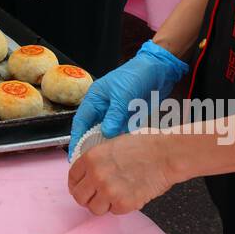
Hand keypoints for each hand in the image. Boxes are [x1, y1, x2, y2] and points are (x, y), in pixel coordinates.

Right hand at [67, 40, 188, 152]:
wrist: (159, 69)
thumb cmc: (136, 75)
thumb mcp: (123, 95)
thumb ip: (114, 115)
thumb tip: (106, 134)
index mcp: (94, 99)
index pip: (81, 122)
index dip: (77, 139)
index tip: (75, 155)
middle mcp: (103, 108)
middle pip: (93, 130)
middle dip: (92, 146)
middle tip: (92, 164)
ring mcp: (116, 113)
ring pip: (108, 134)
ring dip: (108, 145)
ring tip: (107, 163)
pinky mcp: (129, 117)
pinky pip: (122, 133)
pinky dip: (122, 141)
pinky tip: (123, 154)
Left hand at [68, 130, 173, 215]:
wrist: (164, 155)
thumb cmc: (143, 147)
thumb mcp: (111, 145)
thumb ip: (96, 161)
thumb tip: (88, 174)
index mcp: (91, 158)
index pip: (72, 178)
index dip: (76, 185)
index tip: (81, 188)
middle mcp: (96, 175)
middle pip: (79, 197)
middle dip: (87, 198)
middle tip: (96, 197)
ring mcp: (109, 191)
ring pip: (94, 209)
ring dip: (103, 205)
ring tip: (114, 196)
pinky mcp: (123, 203)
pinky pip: (114, 212)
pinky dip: (121, 206)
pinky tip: (129, 195)